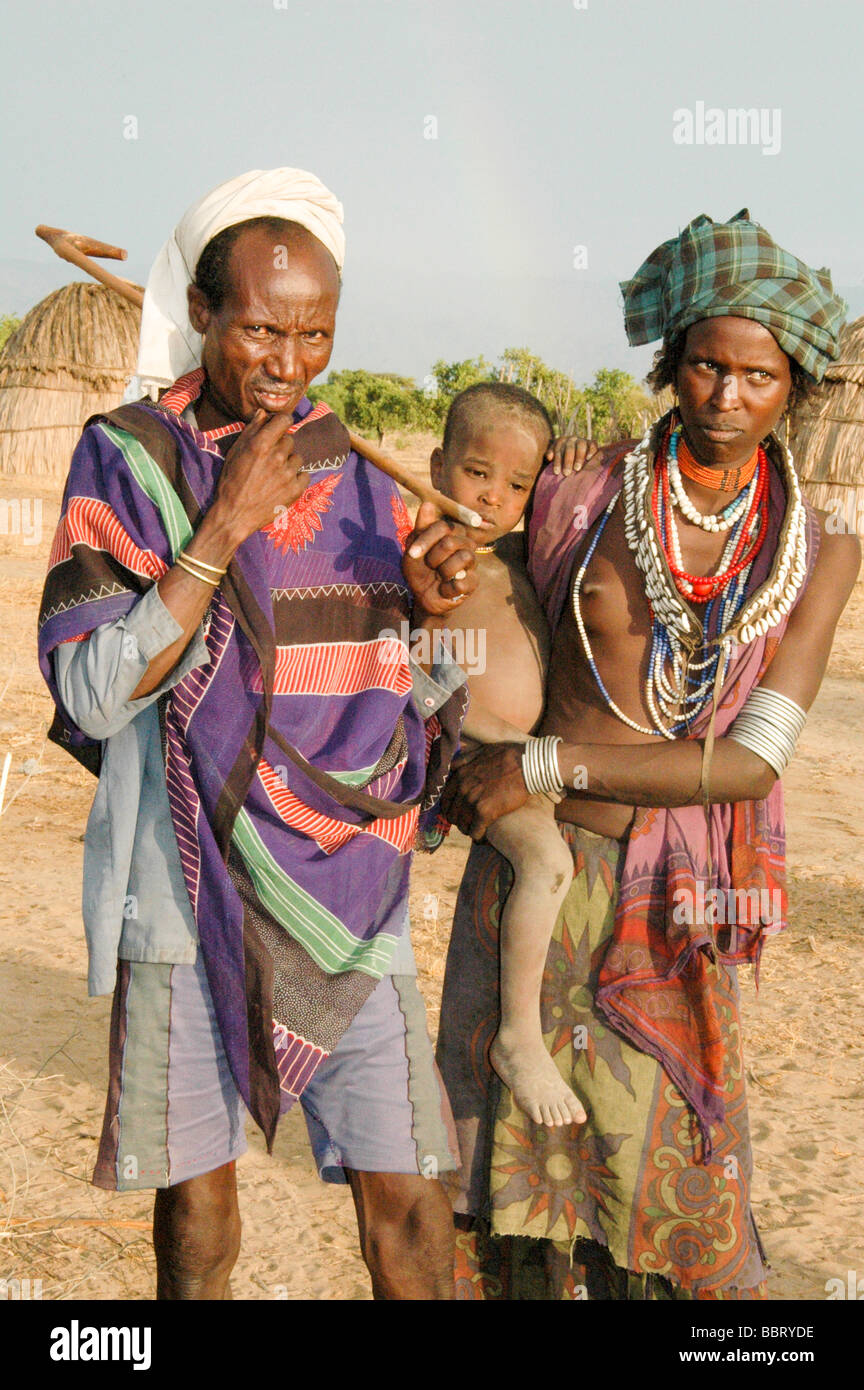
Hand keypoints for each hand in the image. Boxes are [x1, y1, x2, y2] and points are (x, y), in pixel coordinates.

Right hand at [211, 408, 308, 544]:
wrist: (235, 515)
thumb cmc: (231, 482)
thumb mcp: (236, 452)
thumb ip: (251, 430)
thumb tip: (264, 413)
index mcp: (261, 444)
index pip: (284, 419)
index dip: (283, 422)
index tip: (280, 427)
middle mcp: (277, 456)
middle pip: (290, 440)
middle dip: (281, 447)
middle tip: (270, 460)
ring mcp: (289, 473)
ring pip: (297, 458)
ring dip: (289, 463)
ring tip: (275, 475)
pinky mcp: (296, 489)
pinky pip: (304, 475)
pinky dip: (297, 478)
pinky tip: (283, 484)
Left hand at [402, 501, 477, 616]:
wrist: (421, 595)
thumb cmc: (419, 567)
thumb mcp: (414, 547)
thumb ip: (421, 527)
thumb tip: (428, 503)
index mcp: (452, 533)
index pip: (443, 526)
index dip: (426, 539)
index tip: (413, 553)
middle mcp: (465, 544)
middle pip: (452, 542)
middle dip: (433, 557)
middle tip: (429, 565)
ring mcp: (471, 563)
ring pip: (464, 558)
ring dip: (443, 571)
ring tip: (439, 577)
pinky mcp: (473, 582)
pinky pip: (463, 582)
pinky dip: (447, 588)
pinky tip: (444, 589)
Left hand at [441, 742, 528, 839]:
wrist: (527, 764)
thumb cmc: (508, 755)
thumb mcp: (480, 750)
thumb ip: (464, 759)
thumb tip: (454, 767)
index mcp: (460, 775)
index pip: (446, 800)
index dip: (452, 808)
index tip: (460, 812)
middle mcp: (462, 788)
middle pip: (452, 814)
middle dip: (459, 820)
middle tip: (469, 823)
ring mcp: (472, 801)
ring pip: (462, 825)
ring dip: (469, 829)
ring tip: (477, 831)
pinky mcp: (486, 812)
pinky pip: (475, 832)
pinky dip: (478, 837)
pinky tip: (484, 839)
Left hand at [545, 435, 599, 475]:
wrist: (578, 453)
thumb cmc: (563, 458)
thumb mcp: (556, 456)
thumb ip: (551, 455)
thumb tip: (549, 457)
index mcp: (562, 441)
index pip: (558, 450)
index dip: (557, 461)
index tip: (556, 472)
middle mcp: (572, 439)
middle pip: (569, 448)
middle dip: (567, 461)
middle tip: (566, 473)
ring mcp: (582, 440)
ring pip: (581, 445)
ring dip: (578, 457)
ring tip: (576, 469)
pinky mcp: (592, 442)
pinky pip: (592, 445)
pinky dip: (591, 451)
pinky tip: (588, 459)